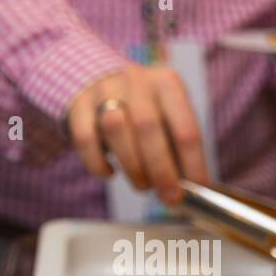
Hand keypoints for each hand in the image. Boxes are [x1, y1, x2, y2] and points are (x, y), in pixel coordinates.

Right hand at [66, 64, 208, 205]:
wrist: (101, 80)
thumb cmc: (145, 108)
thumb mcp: (168, 114)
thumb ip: (178, 145)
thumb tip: (191, 184)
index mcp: (167, 83)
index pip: (185, 126)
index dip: (193, 162)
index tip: (196, 188)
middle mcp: (136, 81)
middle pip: (148, 127)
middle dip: (161, 169)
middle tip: (169, 196)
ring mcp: (104, 90)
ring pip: (115, 129)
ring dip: (132, 166)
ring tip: (142, 184)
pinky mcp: (78, 106)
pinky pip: (85, 139)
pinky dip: (98, 163)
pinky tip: (110, 172)